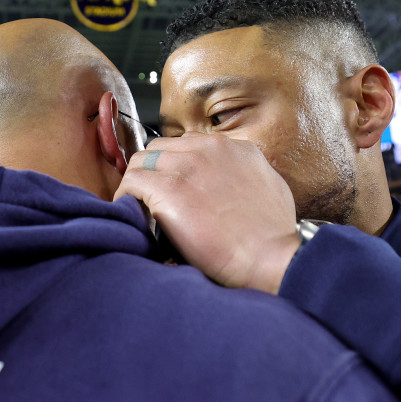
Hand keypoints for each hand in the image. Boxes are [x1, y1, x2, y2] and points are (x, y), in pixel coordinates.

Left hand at [114, 133, 299, 294]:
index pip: (188, 144)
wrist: (271, 257)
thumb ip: (245, 173)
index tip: (173, 185)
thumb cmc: (274, 234)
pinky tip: (134, 216)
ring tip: (140, 207)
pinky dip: (126, 197)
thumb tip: (231, 182)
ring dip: (138, 183)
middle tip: (151, 198)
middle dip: (153, 171)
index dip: (176, 166)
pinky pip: (131, 183)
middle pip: (160, 148)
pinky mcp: (169, 189)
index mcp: (233, 147)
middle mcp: (208, 148)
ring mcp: (187, 166)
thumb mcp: (270, 187)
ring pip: (141, 161)